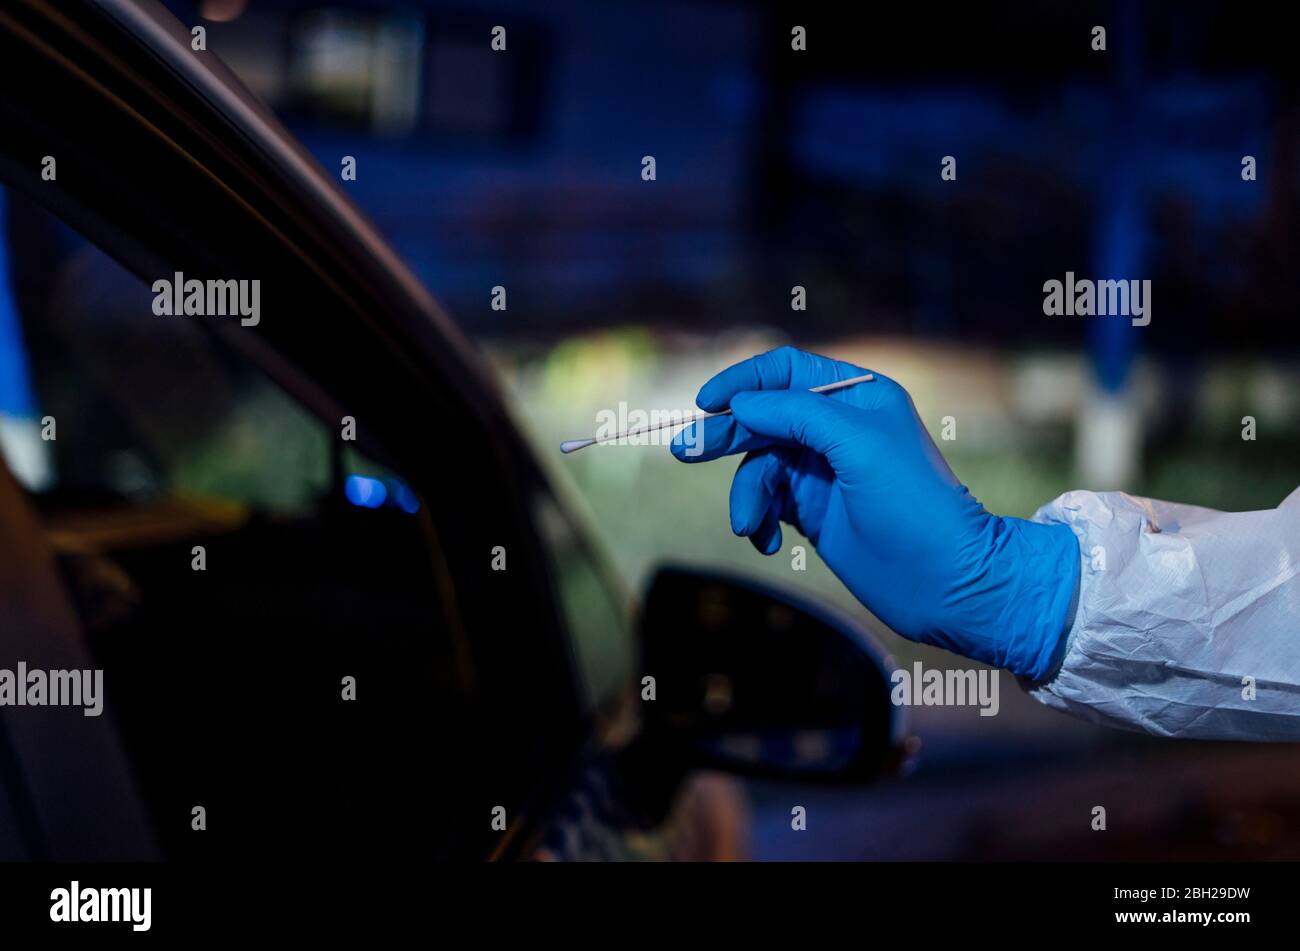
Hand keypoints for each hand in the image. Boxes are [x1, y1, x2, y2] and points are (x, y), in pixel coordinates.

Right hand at [670, 347, 1079, 679]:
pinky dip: (757, 520)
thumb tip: (739, 403)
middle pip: (763, 417)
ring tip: (748, 526)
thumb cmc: (913, 504)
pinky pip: (766, 503)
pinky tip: (766, 542)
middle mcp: (837, 428)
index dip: (742, 381)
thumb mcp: (856, 444)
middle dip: (725, 436)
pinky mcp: (813, 512)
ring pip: (759, 466)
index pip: (785, 370)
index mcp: (856, 396)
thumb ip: (796, 413)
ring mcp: (823, 471)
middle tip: (684, 451)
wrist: (948, 581)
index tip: (706, 403)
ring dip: (746, 494)